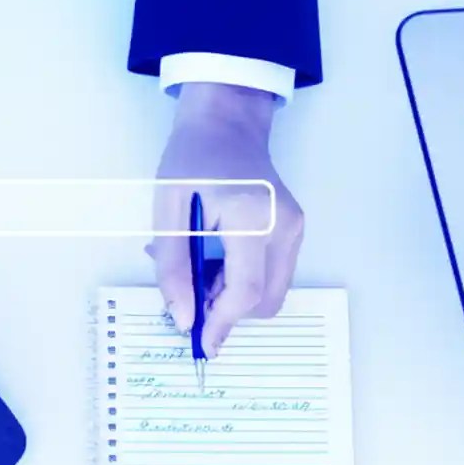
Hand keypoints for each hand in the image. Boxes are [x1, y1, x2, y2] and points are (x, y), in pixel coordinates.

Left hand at [148, 82, 304, 356]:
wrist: (226, 121)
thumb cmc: (192, 157)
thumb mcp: (168, 210)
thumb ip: (172, 267)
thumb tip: (182, 318)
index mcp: (251, 216)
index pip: (246, 290)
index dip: (222, 323)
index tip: (201, 343)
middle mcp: (283, 225)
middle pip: (266, 300)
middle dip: (229, 310)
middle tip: (194, 293)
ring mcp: (295, 227)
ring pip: (272, 291)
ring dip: (236, 296)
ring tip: (203, 267)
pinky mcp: (295, 229)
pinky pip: (273, 273)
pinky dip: (246, 279)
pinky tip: (219, 257)